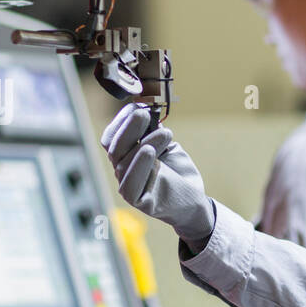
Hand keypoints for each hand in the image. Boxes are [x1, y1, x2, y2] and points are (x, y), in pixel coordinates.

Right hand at [101, 104, 215, 243]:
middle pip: (114, 147)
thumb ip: (154, 131)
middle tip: (144, 113)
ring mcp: (128, 186)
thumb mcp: (166, 145)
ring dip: (145, 142)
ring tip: (165, 133)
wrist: (194, 200)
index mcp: (126, 156)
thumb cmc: (178, 172)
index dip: (121, 120)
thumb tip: (144, 110)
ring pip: (124, 162)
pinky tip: (150, 151)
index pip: (112, 138)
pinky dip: (139, 165)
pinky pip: (131, 184)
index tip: (137, 105)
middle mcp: (122, 171)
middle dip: (129, 127)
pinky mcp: (138, 201)